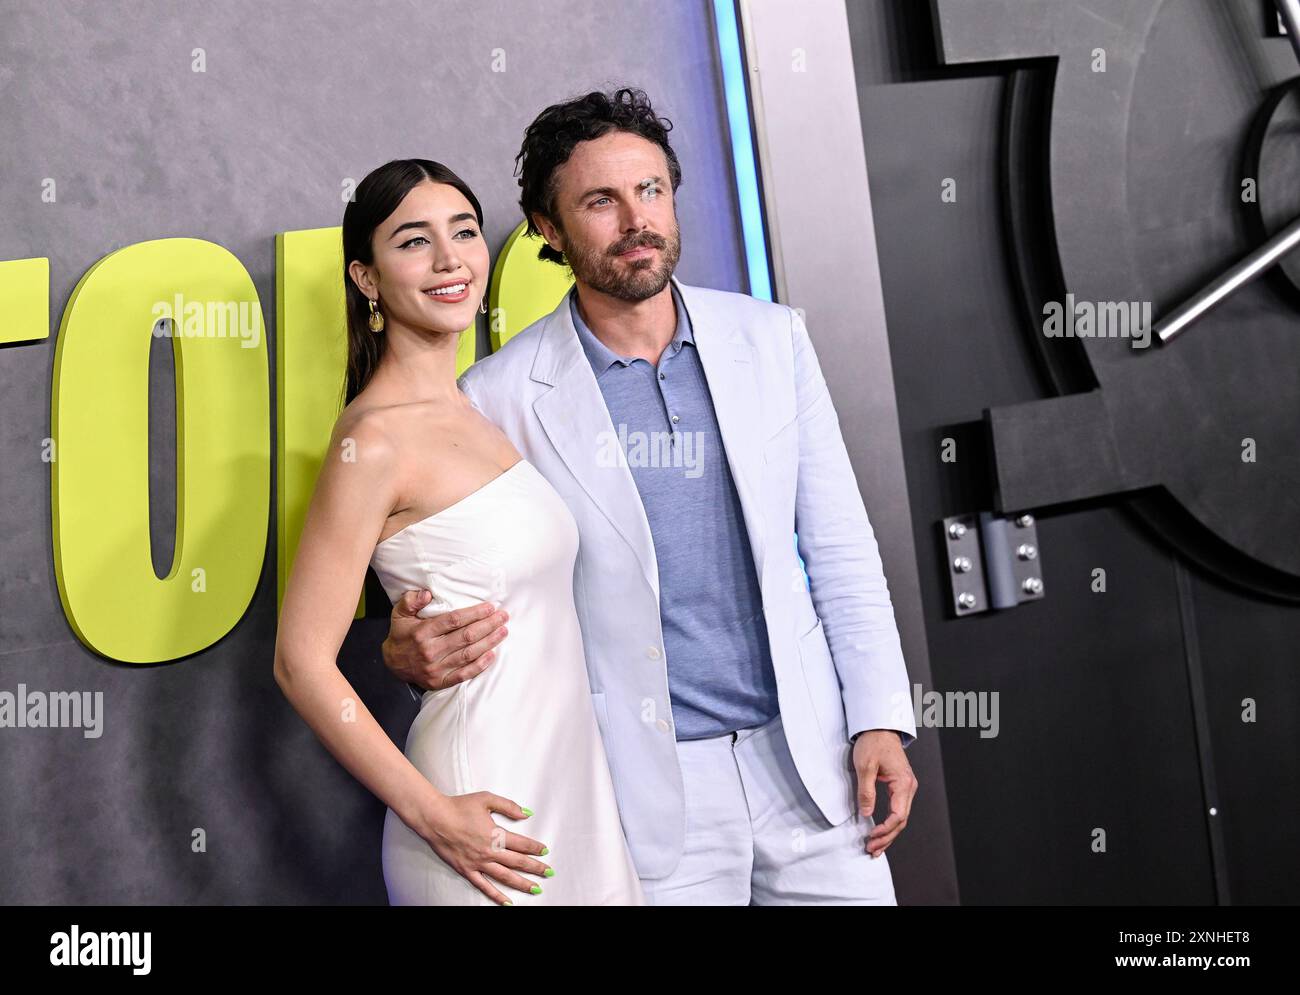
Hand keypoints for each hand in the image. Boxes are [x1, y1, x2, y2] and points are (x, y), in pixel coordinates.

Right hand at [381, 593, 507, 691]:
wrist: (392, 664)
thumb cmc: (401, 635)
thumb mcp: (399, 614)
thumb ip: (410, 601)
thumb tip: (426, 594)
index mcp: (422, 632)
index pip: (453, 620)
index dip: (474, 613)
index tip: (490, 607)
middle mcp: (430, 650)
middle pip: (466, 636)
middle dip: (488, 625)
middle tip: (503, 616)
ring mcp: (436, 668)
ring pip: (468, 654)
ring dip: (489, 642)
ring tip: (503, 631)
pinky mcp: (440, 681)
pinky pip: (464, 674)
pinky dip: (479, 665)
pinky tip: (492, 655)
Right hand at [412, 790, 550, 904]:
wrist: (435, 818)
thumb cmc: (459, 806)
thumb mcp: (486, 799)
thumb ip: (508, 806)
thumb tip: (525, 813)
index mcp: (495, 834)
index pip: (522, 844)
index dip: (535, 848)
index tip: (544, 851)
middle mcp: (489, 852)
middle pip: (518, 862)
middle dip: (535, 868)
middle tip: (547, 872)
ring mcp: (478, 863)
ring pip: (505, 877)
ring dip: (522, 884)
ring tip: (535, 888)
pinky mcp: (467, 870)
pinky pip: (484, 886)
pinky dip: (496, 895)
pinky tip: (506, 901)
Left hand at [852, 730, 917, 858]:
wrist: (879, 728)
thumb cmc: (873, 743)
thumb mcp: (865, 766)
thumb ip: (866, 791)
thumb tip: (867, 813)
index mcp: (903, 783)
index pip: (898, 815)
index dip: (885, 829)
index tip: (871, 837)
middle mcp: (909, 787)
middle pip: (901, 820)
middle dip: (887, 837)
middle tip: (872, 849)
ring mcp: (906, 788)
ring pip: (901, 817)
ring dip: (889, 833)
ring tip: (876, 847)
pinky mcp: (900, 787)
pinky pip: (898, 809)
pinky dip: (890, 823)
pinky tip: (882, 832)